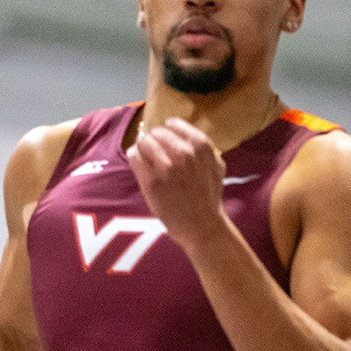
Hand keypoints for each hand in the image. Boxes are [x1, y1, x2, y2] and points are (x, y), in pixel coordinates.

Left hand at [124, 118, 229, 248]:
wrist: (202, 225)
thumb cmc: (209, 197)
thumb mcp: (216, 165)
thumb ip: (204, 148)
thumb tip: (183, 131)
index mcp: (201, 145)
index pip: (173, 125)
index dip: (168, 132)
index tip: (165, 139)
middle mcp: (183, 152)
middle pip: (156, 133)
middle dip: (154, 141)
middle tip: (155, 154)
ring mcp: (165, 165)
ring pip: (143, 141)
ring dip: (142, 149)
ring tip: (147, 161)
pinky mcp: (150, 179)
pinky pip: (134, 157)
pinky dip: (135, 159)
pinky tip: (141, 168)